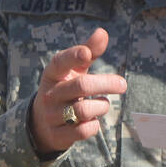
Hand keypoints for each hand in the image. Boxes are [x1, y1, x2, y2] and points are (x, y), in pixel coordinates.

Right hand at [29, 27, 126, 153]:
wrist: (42, 122)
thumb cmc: (65, 88)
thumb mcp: (74, 70)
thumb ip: (89, 51)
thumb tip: (102, 32)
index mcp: (53, 74)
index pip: (60, 62)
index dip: (73, 56)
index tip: (86, 53)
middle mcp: (50, 94)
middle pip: (81, 86)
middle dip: (106, 84)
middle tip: (122, 84)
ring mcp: (51, 115)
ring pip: (83, 110)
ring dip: (101, 106)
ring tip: (103, 103)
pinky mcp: (57, 135)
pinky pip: (83, 131)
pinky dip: (94, 125)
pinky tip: (92, 120)